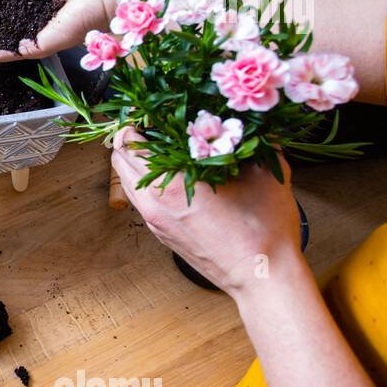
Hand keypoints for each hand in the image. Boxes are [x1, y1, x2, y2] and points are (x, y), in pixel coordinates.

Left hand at [110, 126, 304, 298]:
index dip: (137, 121)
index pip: (133, 144)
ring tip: (156, 145)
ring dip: (134, 160)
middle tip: (149, 123)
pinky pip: (139, 199)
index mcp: (173, 185)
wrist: (262, 277)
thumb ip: (253, 140)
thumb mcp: (266, 174)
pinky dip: (143, 181)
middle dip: (130, 138)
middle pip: (120, 160)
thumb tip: (246, 118)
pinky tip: (168, 174)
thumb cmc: (264, 230)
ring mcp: (155, 221)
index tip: (148, 109)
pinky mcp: (161, 234)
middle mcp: (155, 203)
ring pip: (126, 181)